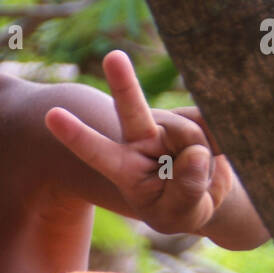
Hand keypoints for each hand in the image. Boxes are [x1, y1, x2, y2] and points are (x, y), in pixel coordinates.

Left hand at [44, 50, 233, 234]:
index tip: (51, 115)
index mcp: (124, 167)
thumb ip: (185, 193)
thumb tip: (194, 155)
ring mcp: (168, 124)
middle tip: (112, 57)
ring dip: (205, 159)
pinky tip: (217, 154)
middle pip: (132, 110)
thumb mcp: (180, 215)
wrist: (208, 193)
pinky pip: (216, 126)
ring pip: (190, 133)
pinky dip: (223, 145)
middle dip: (123, 84)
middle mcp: (141, 138)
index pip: (96, 152)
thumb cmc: (180, 208)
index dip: (76, 135)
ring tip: (201, 173)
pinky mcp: (196, 114)